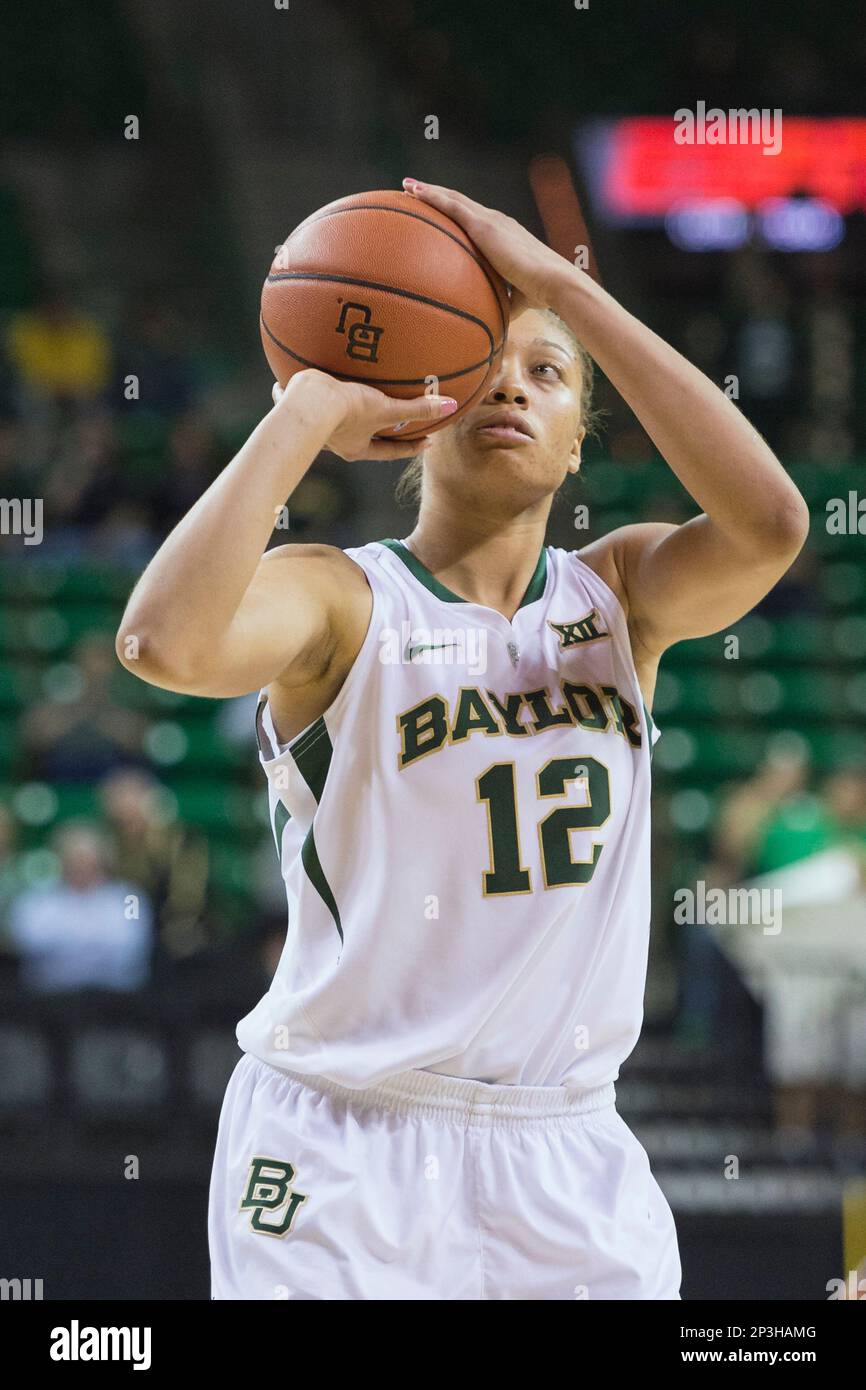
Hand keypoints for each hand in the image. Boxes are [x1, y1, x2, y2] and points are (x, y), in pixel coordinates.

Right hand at [272, 371, 457, 461]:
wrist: (306, 401)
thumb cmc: (347, 411)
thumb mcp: (386, 409)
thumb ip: (417, 409)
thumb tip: (450, 406)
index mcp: (357, 448)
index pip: (390, 451)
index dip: (410, 447)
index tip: (427, 442)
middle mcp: (338, 441)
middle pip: (365, 437)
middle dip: (380, 430)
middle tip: (398, 422)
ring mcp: (320, 425)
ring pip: (340, 420)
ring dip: (350, 411)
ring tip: (360, 398)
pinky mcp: (306, 405)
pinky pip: (317, 398)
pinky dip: (321, 390)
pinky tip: (320, 374)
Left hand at [402, 178, 570, 307]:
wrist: (553, 281)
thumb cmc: (540, 293)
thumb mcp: (515, 297)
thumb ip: (502, 302)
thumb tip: (493, 320)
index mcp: (505, 234)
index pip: (476, 218)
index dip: (458, 212)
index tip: (442, 210)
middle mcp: (496, 221)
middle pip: (461, 203)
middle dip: (439, 195)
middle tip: (416, 190)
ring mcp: (490, 220)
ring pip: (453, 199)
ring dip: (429, 191)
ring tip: (407, 186)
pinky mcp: (483, 224)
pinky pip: (451, 205)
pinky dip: (431, 196)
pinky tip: (413, 191)